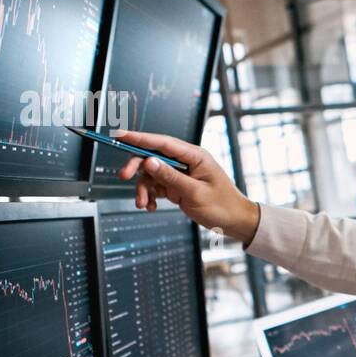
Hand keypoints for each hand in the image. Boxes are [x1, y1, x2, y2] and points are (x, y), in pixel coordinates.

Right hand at [114, 130, 259, 243]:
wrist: (235, 221)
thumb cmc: (222, 206)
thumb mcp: (195, 192)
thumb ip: (171, 177)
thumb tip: (149, 161)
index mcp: (195, 156)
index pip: (162, 142)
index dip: (139, 138)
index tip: (120, 135)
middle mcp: (186, 161)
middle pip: (153, 156)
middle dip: (137, 167)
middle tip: (124, 177)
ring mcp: (181, 173)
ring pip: (152, 174)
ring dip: (144, 188)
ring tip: (143, 204)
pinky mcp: (177, 186)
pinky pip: (156, 186)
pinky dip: (150, 196)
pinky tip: (151, 206)